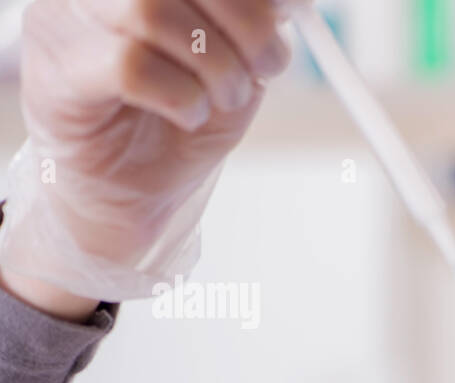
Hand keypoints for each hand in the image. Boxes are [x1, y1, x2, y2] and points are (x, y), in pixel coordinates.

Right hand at [0, 0, 292, 304]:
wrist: (133, 189)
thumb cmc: (181, 116)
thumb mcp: (237, 64)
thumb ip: (257, 26)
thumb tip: (292, 1)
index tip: (291, 10)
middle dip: (245, 21)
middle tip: (269, 65)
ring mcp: (66, 21)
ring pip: (149, 12)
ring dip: (214, 66)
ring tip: (224, 98)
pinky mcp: (59, 72)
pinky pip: (131, 67)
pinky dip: (181, 97)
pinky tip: (187, 115)